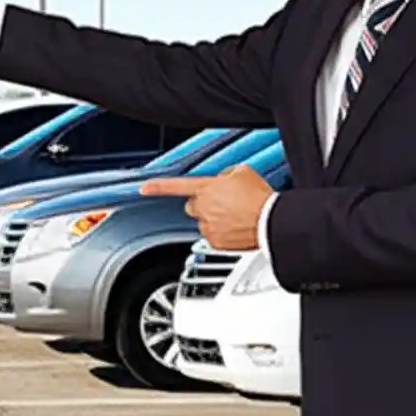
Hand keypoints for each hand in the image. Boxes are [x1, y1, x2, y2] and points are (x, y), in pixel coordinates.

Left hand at [139, 165, 273, 249]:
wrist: (271, 221)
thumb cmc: (259, 197)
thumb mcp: (243, 172)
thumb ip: (225, 175)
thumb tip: (222, 180)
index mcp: (206, 188)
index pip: (176, 186)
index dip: (158, 186)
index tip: (145, 187)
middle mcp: (203, 208)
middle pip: (192, 206)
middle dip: (203, 204)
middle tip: (222, 203)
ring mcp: (208, 226)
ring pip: (203, 222)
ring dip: (214, 219)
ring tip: (234, 216)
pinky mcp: (215, 243)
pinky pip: (213, 237)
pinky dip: (222, 233)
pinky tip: (236, 227)